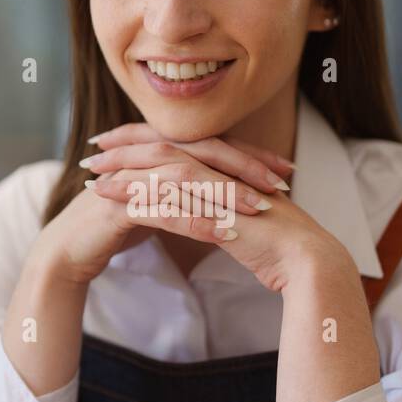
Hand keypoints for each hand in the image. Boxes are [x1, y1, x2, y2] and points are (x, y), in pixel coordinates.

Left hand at [83, 123, 356, 293]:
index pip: (179, 142)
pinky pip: (172, 203)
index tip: (115, 142)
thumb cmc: (281, 247)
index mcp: (228, 168)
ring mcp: (222, 190)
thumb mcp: (245, 219)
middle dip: (125, 148)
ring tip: (92, 179)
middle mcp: (223, 171)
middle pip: (166, 148)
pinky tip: (112, 206)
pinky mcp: (219, 214)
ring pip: (163, 172)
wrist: (309, 261)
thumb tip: (203, 211)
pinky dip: (138, 202)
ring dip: (124, 174)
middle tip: (92, 153)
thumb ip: (223, 209)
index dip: (144, 139)